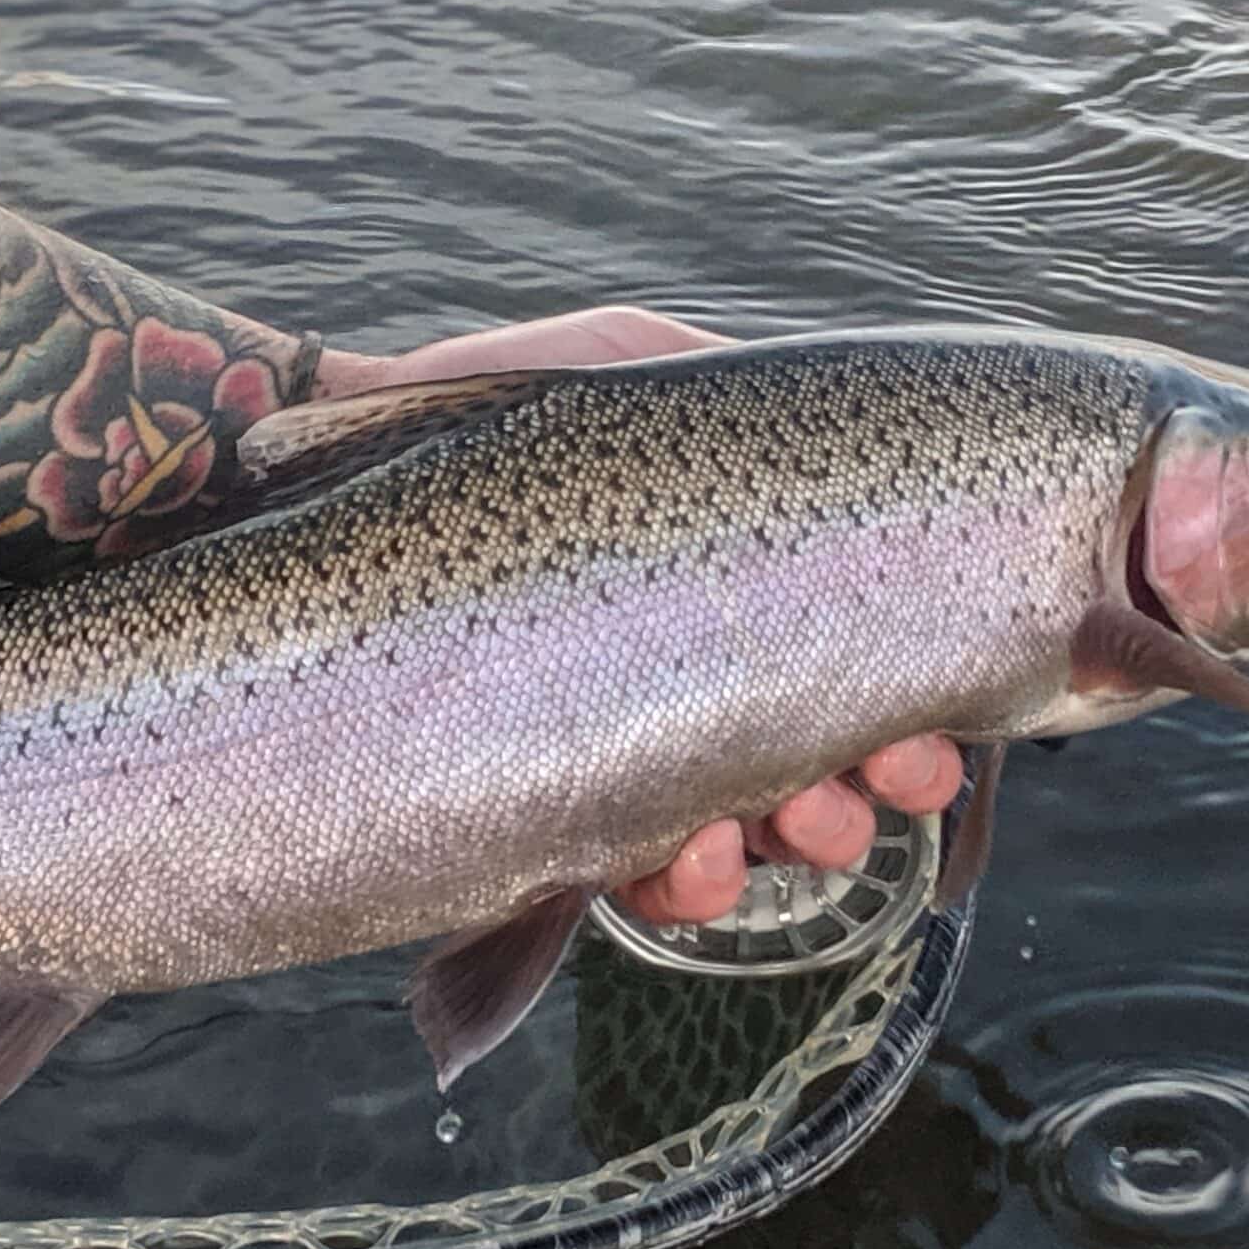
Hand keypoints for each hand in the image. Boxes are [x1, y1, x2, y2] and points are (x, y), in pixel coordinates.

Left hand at [320, 307, 969, 924]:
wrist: (303, 476)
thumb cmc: (478, 407)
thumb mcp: (636, 365)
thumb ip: (745, 405)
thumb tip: (869, 445)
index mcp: (736, 592)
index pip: (853, 671)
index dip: (914, 716)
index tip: (944, 730)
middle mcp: (686, 684)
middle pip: (821, 765)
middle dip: (880, 786)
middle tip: (901, 774)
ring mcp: (613, 757)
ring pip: (744, 839)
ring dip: (799, 842)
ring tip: (807, 820)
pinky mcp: (531, 815)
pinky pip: (623, 881)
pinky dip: (680, 884)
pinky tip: (694, 858)